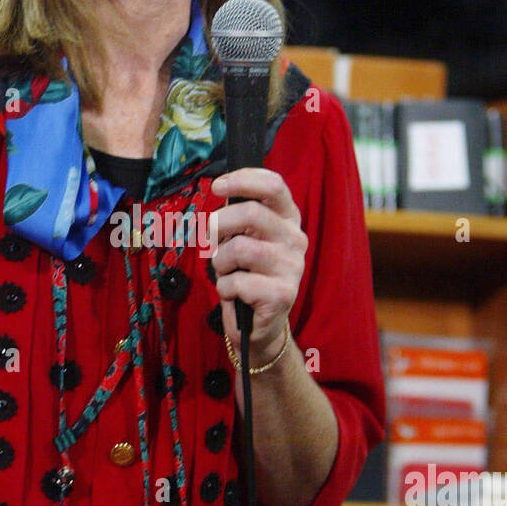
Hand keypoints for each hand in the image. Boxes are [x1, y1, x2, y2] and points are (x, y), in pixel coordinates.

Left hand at [209, 167, 307, 361]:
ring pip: (240, 248)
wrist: (259, 325)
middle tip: (212, 241)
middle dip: (218, 225)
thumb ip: (238, 217)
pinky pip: (237, 282)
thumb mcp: (244, 239)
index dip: (243, 179)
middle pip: (250, 213)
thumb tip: (220, 189)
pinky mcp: (283, 294)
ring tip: (225, 272)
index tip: (217, 186)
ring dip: (220, 261)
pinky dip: (225, 288)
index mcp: (287, 220)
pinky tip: (234, 294)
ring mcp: (292, 267)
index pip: (274, 186)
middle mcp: (295, 239)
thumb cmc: (247, 276)